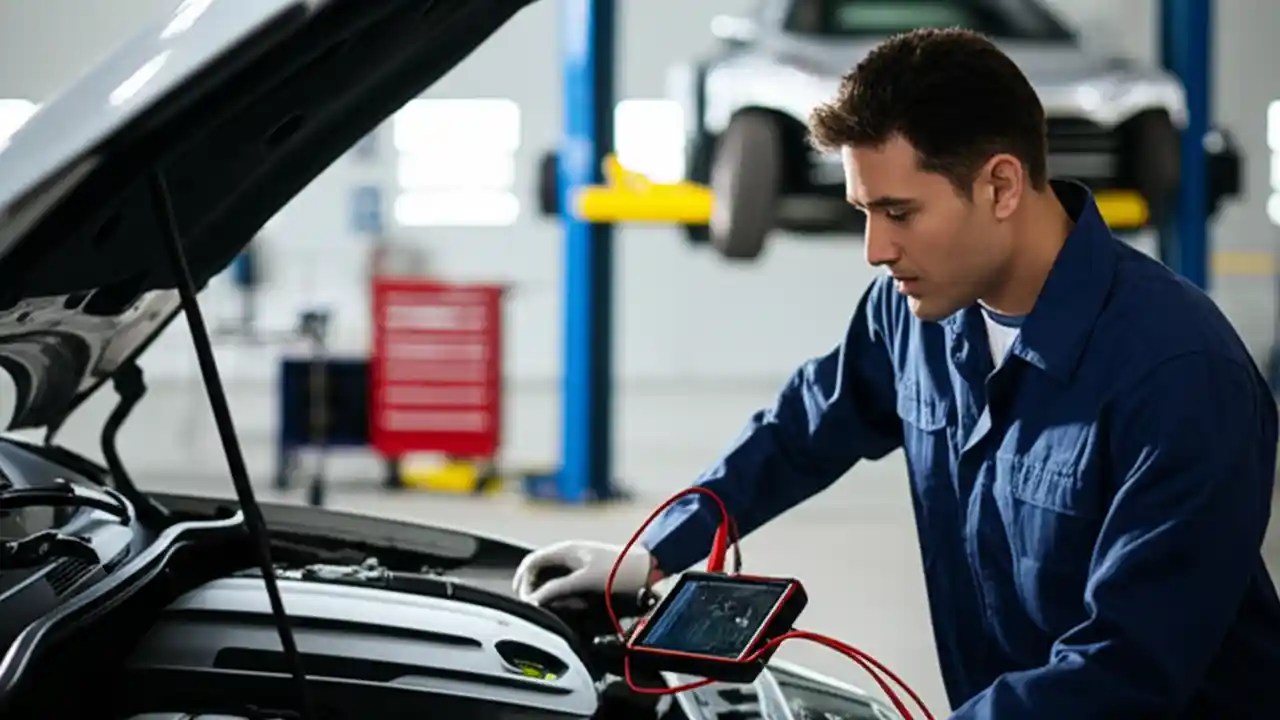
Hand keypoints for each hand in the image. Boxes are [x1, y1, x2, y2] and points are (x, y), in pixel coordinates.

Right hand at [513, 540, 656, 605]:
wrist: (648, 568)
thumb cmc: (619, 570)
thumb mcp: (585, 580)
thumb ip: (558, 588)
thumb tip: (534, 599)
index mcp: (565, 550)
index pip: (531, 562)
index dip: (522, 580)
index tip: (524, 600)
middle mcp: (568, 555)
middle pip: (540, 573)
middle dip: (539, 591)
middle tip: (542, 609)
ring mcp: (578, 565)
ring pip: (553, 582)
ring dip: (555, 597)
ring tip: (568, 607)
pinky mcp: (587, 575)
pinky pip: (568, 588)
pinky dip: (568, 598)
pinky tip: (579, 606)